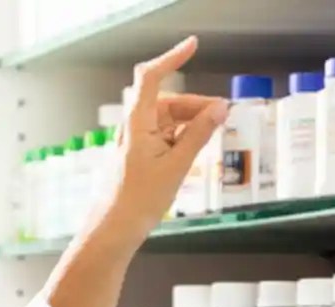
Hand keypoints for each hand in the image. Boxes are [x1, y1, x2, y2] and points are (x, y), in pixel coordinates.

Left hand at [99, 36, 228, 242]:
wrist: (112, 230)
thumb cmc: (138, 201)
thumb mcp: (177, 165)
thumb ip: (199, 134)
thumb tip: (220, 108)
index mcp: (137, 124)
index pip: (152, 78)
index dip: (172, 58)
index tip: (193, 46)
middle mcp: (132, 128)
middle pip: (167, 101)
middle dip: (195, 104)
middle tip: (221, 115)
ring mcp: (133, 142)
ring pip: (166, 120)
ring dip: (190, 122)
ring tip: (212, 134)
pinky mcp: (136, 156)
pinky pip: (162, 136)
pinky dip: (180, 137)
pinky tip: (194, 150)